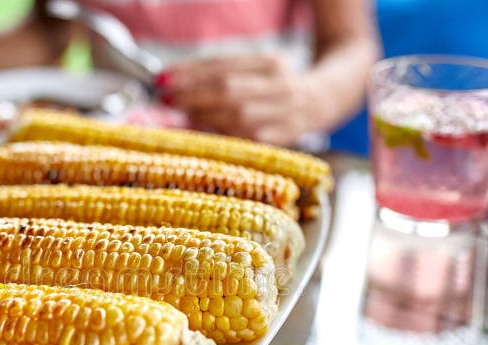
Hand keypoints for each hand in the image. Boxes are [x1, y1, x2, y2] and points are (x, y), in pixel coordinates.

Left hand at [157, 54, 328, 145]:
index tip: (163, 79)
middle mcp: (281, 87)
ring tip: (182, 112)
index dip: (190, 73)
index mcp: (272, 63)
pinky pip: (246, 139)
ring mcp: (284, 115)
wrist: (324, 99)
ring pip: (237, 116)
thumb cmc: (277, 85)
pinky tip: (203, 133)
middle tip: (166, 98)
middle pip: (228, 91)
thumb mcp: (256, 68)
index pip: (223, 66)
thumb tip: (174, 84)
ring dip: (203, 116)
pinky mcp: (283, 139)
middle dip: (192, 95)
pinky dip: (221, 136)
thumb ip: (220, 75)